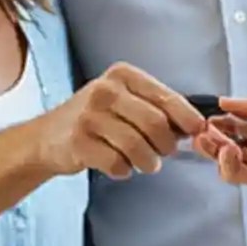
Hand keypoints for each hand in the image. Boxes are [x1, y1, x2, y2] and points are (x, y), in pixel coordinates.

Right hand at [35, 63, 205, 179]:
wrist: (48, 137)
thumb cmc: (96, 118)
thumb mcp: (124, 100)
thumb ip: (156, 107)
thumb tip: (196, 125)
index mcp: (122, 75)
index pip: (166, 98)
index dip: (187, 118)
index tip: (198, 131)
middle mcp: (105, 91)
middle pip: (156, 124)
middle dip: (166, 145)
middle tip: (163, 152)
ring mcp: (89, 116)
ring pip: (138, 147)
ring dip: (147, 162)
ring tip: (145, 163)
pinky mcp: (79, 142)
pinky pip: (117, 163)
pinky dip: (123, 170)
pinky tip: (118, 165)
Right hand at [195, 97, 246, 193]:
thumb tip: (223, 101)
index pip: (238, 127)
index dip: (222, 121)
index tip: (208, 114)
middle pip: (230, 144)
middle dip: (212, 136)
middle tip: (200, 128)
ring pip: (228, 161)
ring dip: (214, 149)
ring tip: (207, 137)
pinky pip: (237, 174)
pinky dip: (226, 163)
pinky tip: (226, 149)